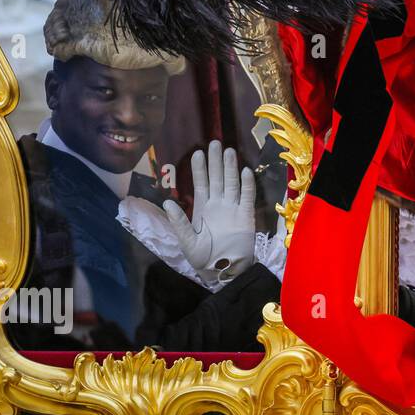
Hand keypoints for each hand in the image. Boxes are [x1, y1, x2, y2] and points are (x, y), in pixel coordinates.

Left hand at [162, 140, 256, 278]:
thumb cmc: (204, 258)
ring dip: (230, 168)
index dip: (199, 169)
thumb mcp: (187, 241)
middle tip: (215, 143)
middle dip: (215, 161)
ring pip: (232, 183)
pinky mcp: (246, 215)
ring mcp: (233, 208)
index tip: (197, 152)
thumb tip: (167, 202)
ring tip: (229, 151)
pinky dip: (247, 184)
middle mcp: (218, 204)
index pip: (201, 184)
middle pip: (217, 178)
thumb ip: (179, 222)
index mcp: (202, 209)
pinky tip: (245, 171)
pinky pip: (247, 196)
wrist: (225, 271)